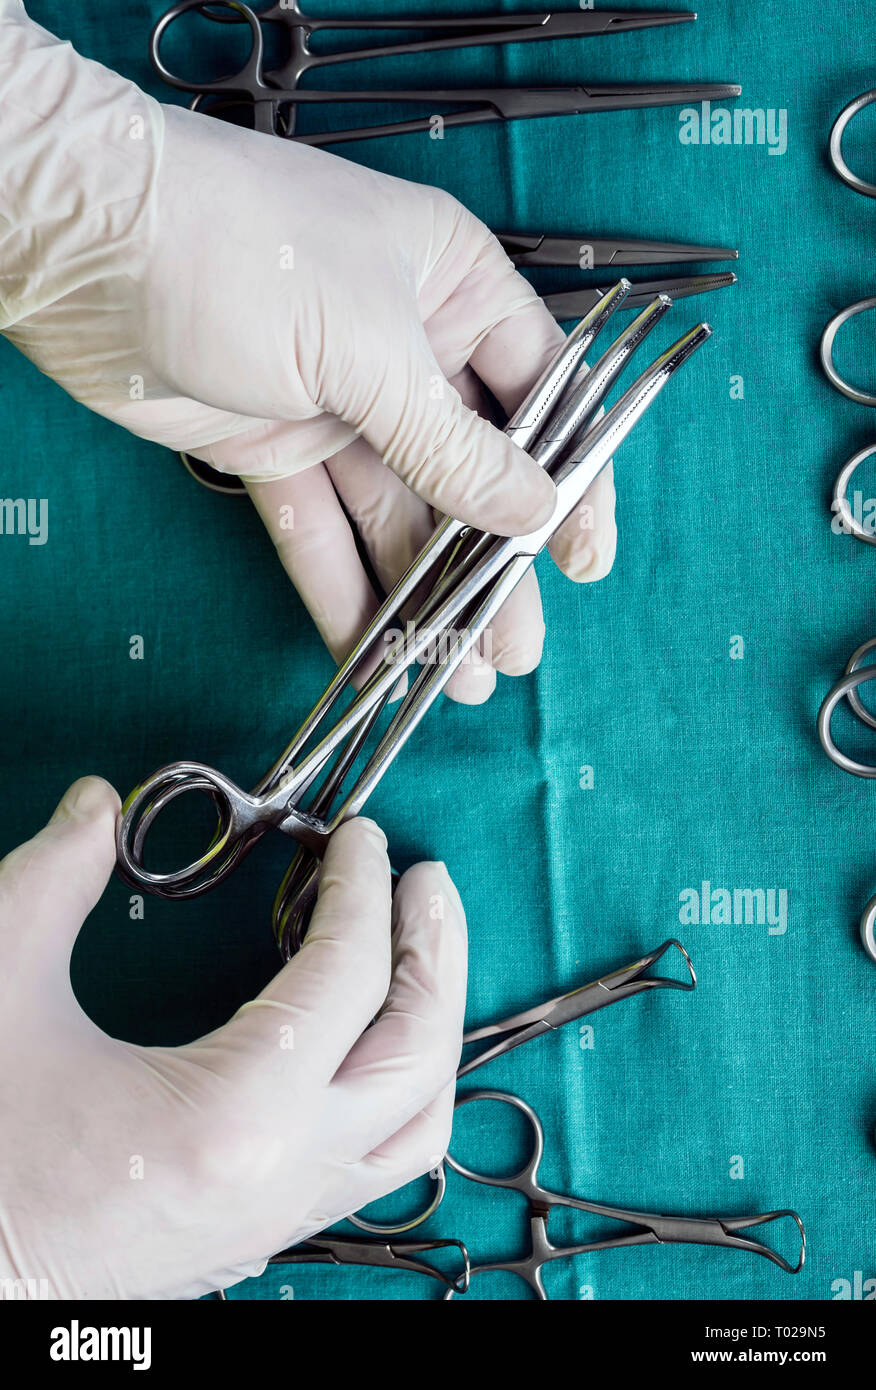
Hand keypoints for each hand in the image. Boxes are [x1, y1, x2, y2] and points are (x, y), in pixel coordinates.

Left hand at [0, 6, 614, 702]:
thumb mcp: (373, 346)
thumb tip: (532, 508)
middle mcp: (403, 346)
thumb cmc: (246, 249)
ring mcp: (337, 401)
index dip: (569, 479)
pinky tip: (375, 654)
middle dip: (494, 566)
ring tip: (459, 678)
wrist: (88, 245)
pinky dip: (343, 590)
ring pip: (396, 515)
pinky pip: (320, 529)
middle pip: (469, 472)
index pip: (541, 392)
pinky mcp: (273, 446)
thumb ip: (452, 443)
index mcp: (451, 286)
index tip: (584, 560)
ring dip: (426, 597)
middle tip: (514, 650)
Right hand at [0, 778, 466, 1299]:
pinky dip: (399, 1087)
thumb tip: (98, 807)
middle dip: (437, 954)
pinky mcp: (264, 1234)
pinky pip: (376, 1163)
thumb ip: (55, 883)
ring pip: (417, 1126)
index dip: (362, 889)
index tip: (361, 836)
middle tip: (425, 881)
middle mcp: (285, 1175)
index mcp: (236, 1114)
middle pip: (417, 1054)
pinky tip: (369, 1041)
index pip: (347, 976)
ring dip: (435, 1027)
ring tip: (420, 954)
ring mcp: (283, 1216)